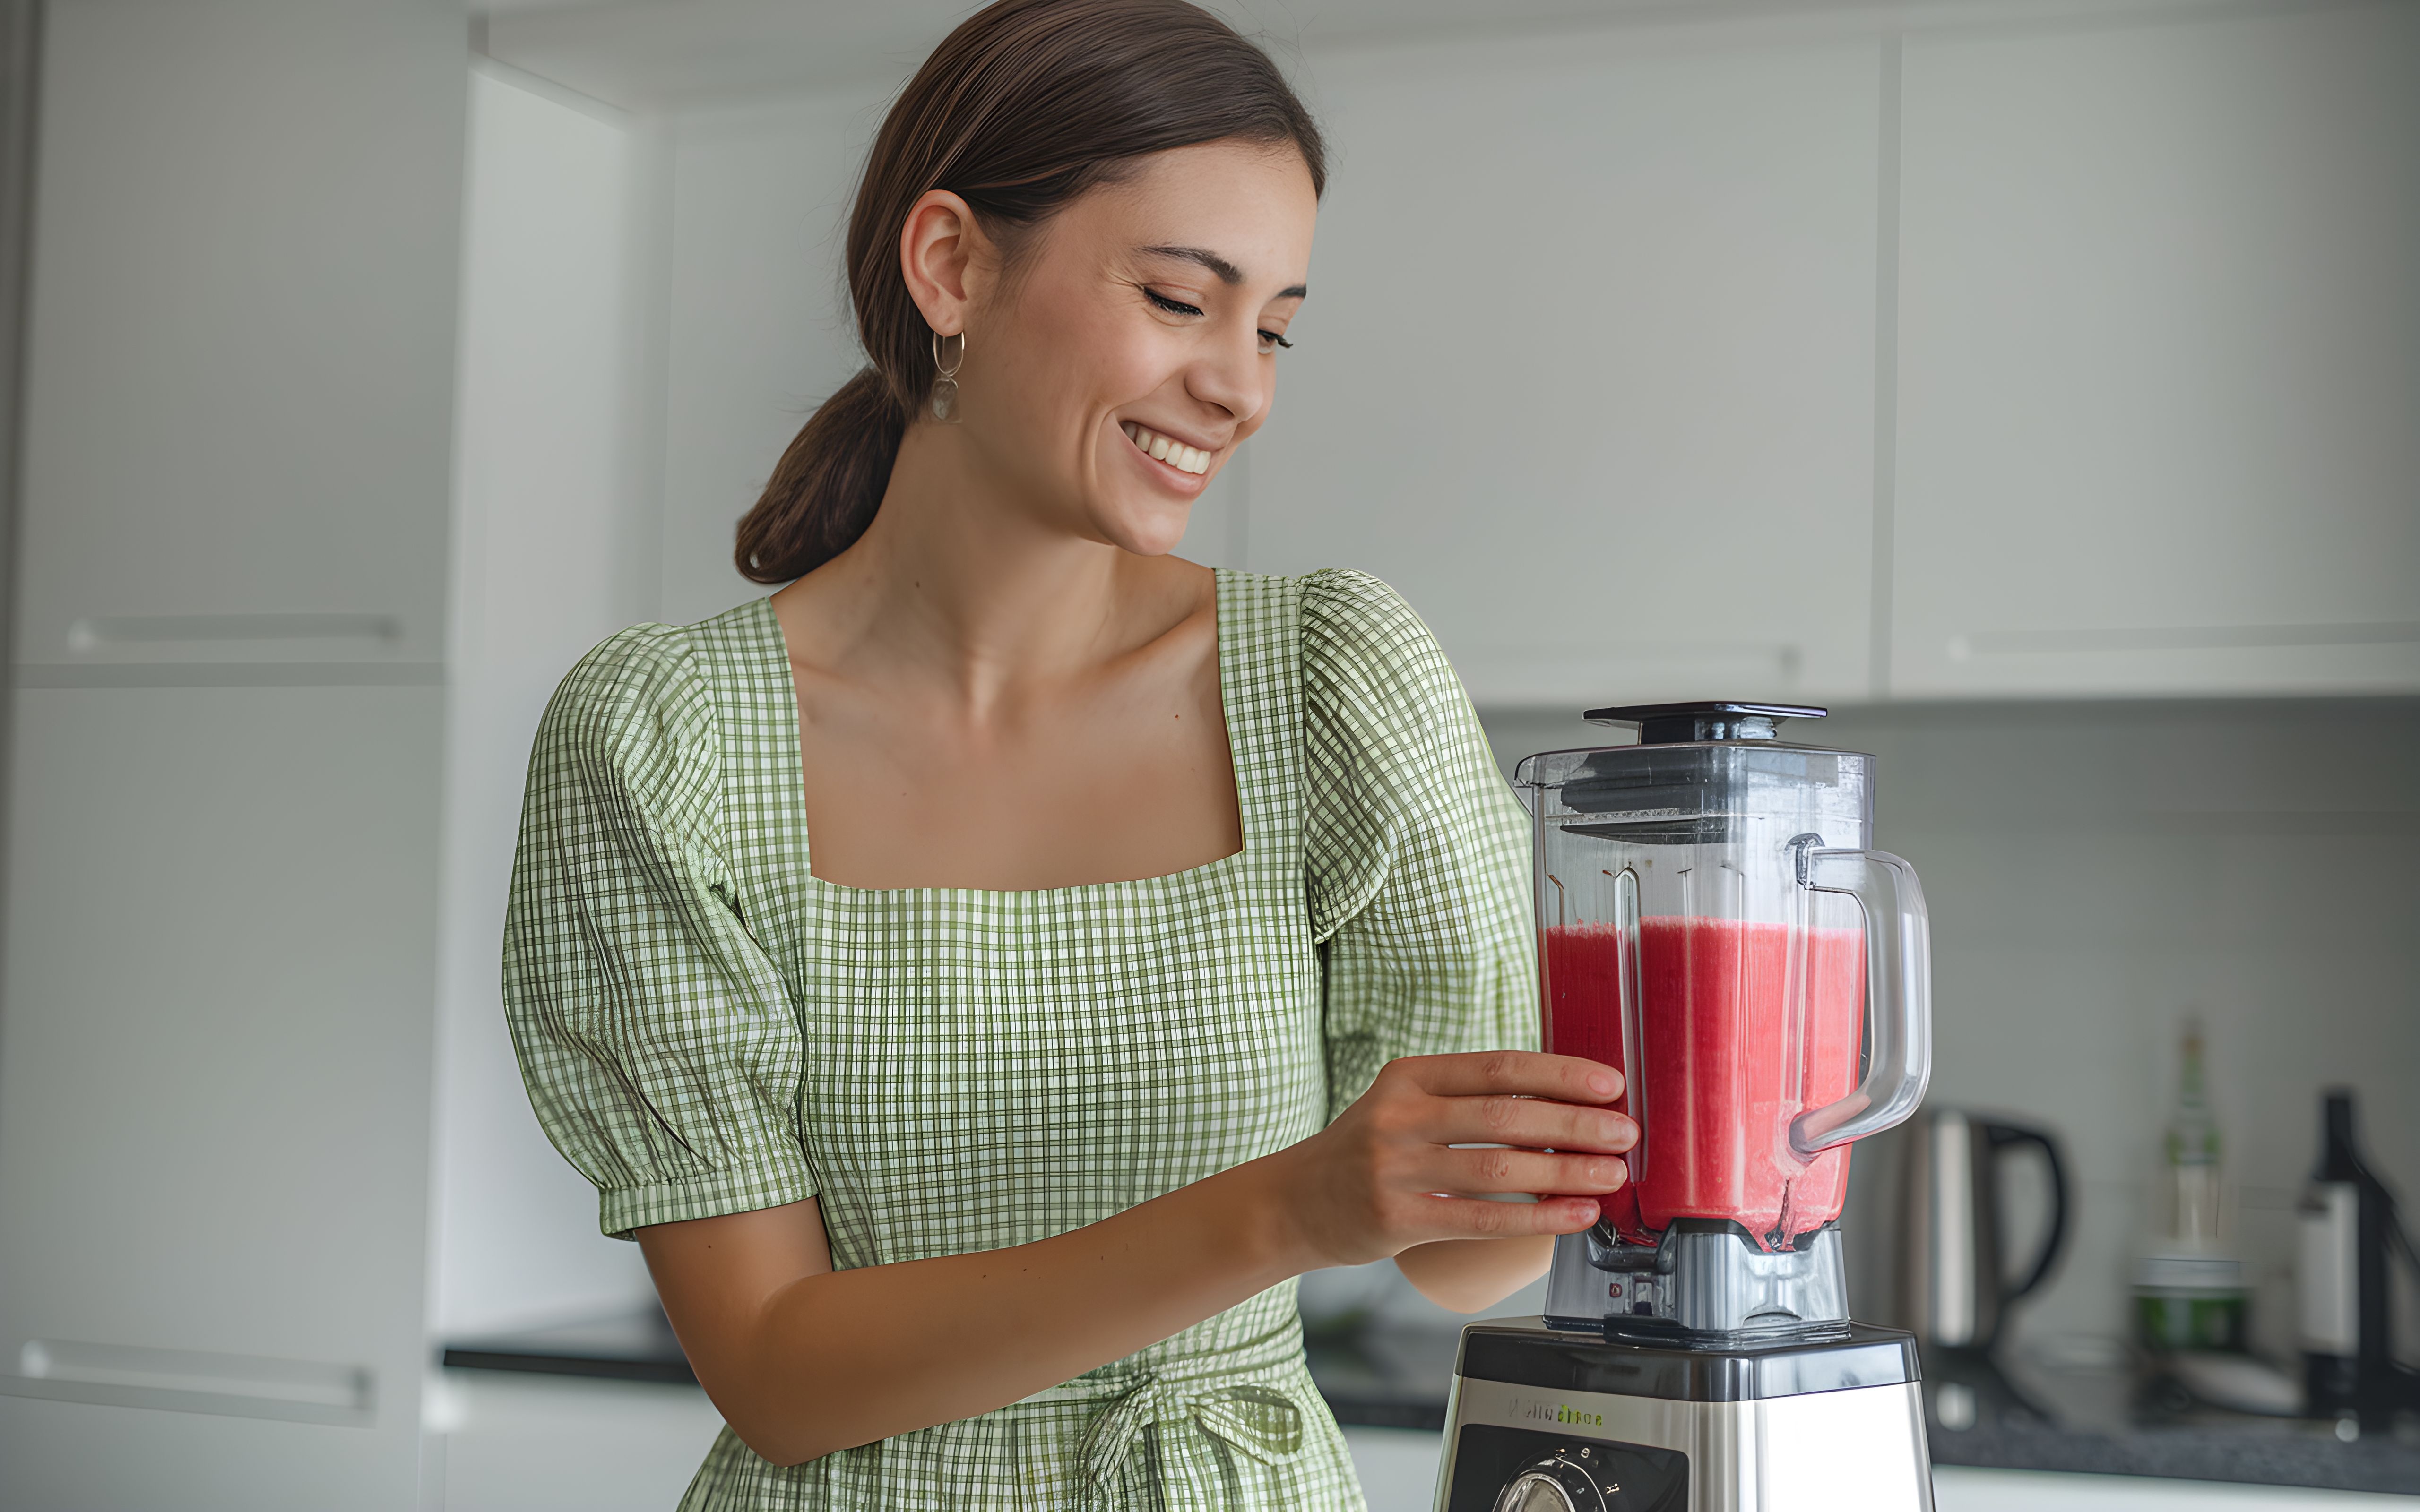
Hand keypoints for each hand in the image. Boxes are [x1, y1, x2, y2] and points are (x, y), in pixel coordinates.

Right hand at [1267, 1051, 1635, 1269]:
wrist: (1293, 1202)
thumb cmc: (1366, 1153)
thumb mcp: (1404, 1106)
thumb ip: (1467, 1102)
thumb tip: (1561, 1108)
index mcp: (1409, 1076)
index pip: (1498, 1067)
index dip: (1560, 1074)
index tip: (1610, 1084)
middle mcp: (1398, 1115)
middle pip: (1505, 1115)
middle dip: (1575, 1125)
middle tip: (1624, 1133)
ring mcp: (1394, 1168)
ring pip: (1499, 1168)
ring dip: (1567, 1172)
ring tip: (1611, 1175)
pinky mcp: (1396, 1220)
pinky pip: (1482, 1219)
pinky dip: (1537, 1217)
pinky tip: (1575, 1216)